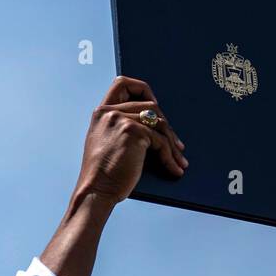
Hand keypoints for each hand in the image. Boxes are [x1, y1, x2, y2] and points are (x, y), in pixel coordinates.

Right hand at [70, 76, 186, 205]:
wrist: (96, 192)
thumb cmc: (102, 176)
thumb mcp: (105, 143)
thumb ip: (118, 128)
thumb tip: (151, 125)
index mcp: (101, 113)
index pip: (122, 83)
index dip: (143, 91)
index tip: (155, 106)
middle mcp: (109, 112)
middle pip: (150, 105)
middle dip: (167, 126)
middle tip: (176, 144)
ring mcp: (121, 120)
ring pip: (159, 123)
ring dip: (173, 143)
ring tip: (180, 159)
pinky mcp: (133, 132)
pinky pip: (161, 141)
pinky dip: (170, 157)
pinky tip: (174, 169)